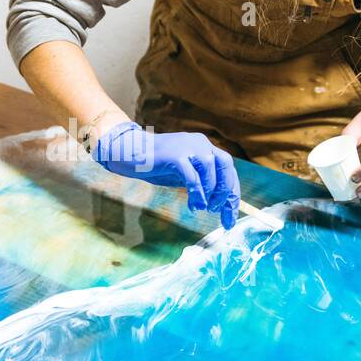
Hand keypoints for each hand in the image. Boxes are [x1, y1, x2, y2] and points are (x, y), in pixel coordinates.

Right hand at [93, 122, 240, 227]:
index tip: (230, 218)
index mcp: (205, 147)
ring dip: (211, 192)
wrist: (129, 152)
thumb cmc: (156, 165)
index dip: (232, 195)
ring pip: (211, 170)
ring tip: (204, 208)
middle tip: (218, 212)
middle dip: (226, 193)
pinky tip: (195, 206)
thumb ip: (199, 182)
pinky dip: (197, 193)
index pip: (228, 169)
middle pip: (226, 166)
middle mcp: (200, 143)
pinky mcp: (174, 155)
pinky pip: (192, 176)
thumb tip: (214, 203)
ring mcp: (187, 146)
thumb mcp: (183, 173)